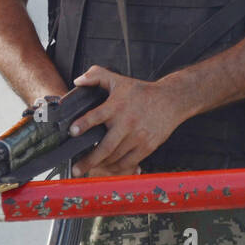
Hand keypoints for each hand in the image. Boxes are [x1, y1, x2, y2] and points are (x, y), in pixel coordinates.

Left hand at [67, 66, 185, 176]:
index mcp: (117, 106)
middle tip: (76, 169)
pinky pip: (128, 162)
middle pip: (105, 147)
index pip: (96, 115)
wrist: (171, 100)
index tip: (73, 131)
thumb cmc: (143, 92)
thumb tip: (77, 81)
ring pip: (115, 157)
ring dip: (101, 164)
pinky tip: (108, 167)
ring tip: (90, 167)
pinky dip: (116, 167)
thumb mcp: (119, 80)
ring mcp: (138, 137)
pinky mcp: (147, 147)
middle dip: (89, 160)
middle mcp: (127, 122)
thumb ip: (96, 75)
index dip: (83, 124)